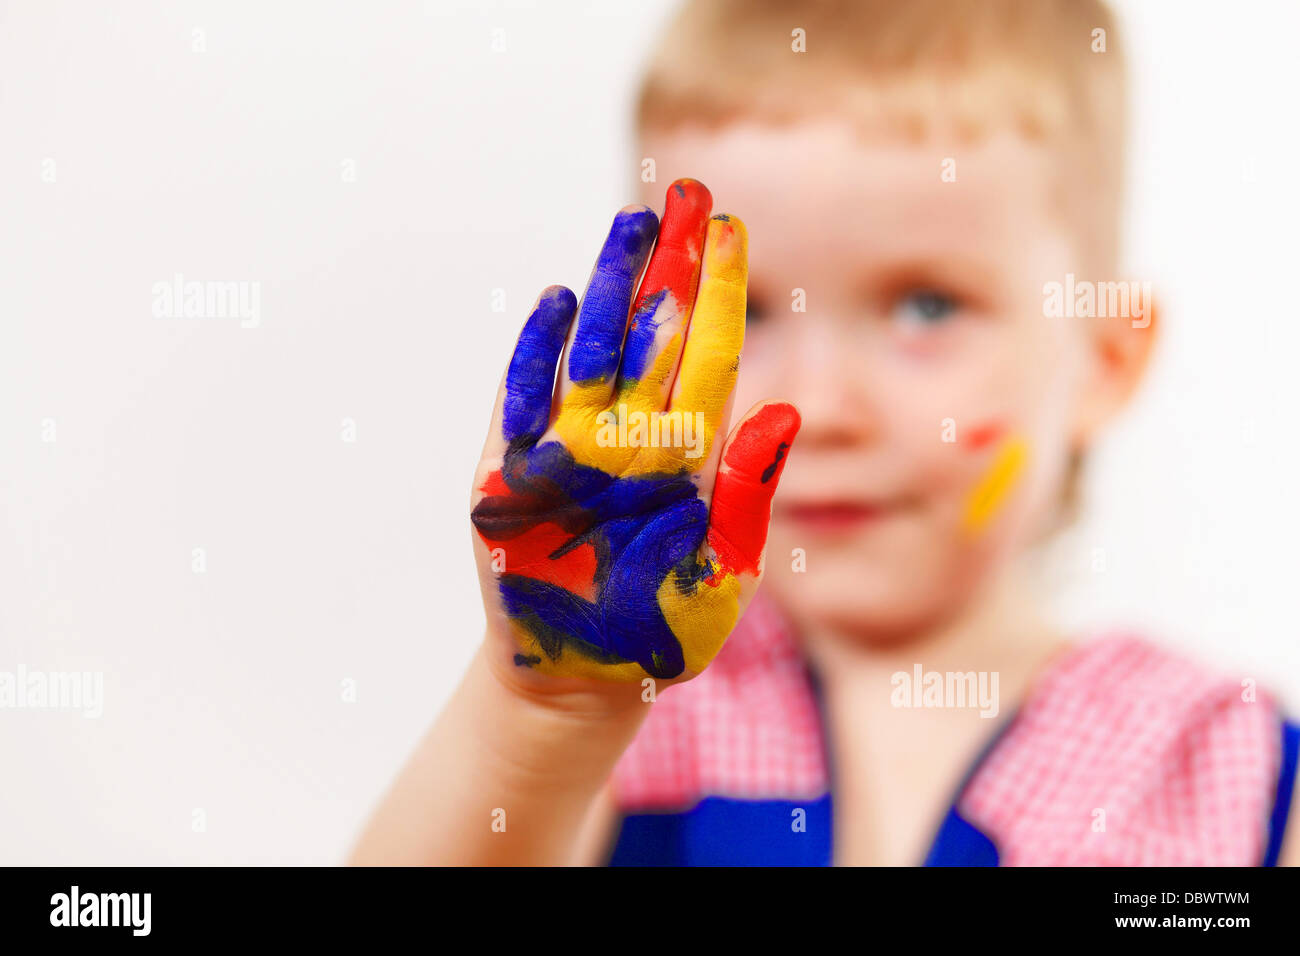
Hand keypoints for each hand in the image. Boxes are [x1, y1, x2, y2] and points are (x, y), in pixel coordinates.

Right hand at [470, 179, 799, 684]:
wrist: (585, 681)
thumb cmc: (663, 630)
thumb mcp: (722, 571)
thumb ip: (747, 495)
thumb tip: (787, 413)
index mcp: (686, 457)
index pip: (708, 357)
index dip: (719, 294)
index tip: (733, 230)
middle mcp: (631, 440)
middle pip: (653, 336)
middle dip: (669, 267)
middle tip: (685, 197)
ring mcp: (569, 451)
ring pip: (594, 351)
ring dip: (611, 288)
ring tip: (632, 227)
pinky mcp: (512, 475)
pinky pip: (524, 402)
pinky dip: (536, 355)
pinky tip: (556, 302)